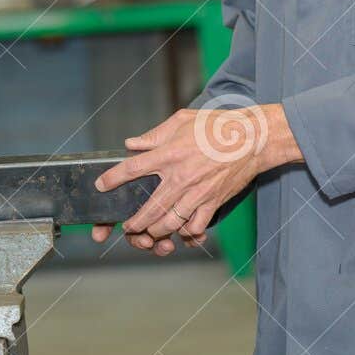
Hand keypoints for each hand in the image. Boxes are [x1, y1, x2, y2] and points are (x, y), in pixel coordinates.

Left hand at [91, 104, 299, 256]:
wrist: (253, 138)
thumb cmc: (217, 126)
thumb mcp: (181, 121)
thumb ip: (153, 135)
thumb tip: (131, 144)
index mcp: (169, 154)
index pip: (132, 169)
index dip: (112, 179)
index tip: (101, 186)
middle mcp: (180, 177)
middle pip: (149, 207)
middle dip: (134, 222)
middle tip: (127, 227)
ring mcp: (198, 193)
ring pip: (170, 222)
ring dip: (156, 231)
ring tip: (148, 232)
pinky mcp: (213, 202)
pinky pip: (196, 226)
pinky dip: (186, 233)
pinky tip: (180, 232)